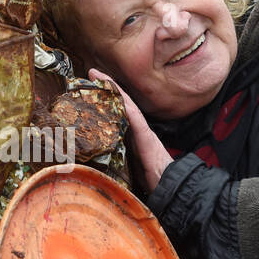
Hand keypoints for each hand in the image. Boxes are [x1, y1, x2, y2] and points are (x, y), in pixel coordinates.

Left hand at [88, 68, 173, 193]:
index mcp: (130, 136)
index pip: (116, 112)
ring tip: (98, 75)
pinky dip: (124, 103)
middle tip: (91, 72)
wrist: (168, 186)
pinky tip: (116, 92)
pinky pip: (134, 116)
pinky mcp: (146, 136)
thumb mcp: (125, 168)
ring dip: (113, 88)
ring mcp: (142, 131)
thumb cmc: (149, 180)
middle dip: (106, 88)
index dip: (104, 99)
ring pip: (125, 104)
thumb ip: (113, 161)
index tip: (90, 86)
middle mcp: (136, 129)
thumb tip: (91, 164)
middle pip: (119, 104)